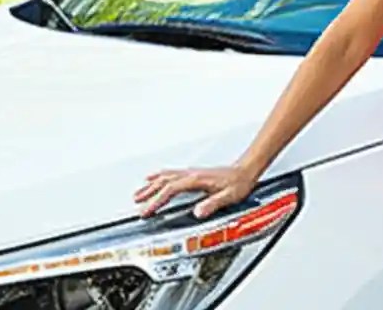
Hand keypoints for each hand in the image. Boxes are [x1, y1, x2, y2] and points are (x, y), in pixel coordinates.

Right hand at [134, 163, 258, 218]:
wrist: (246, 170)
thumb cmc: (239, 183)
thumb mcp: (229, 196)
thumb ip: (213, 204)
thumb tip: (198, 212)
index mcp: (197, 180)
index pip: (171, 190)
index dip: (157, 200)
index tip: (146, 211)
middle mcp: (192, 174)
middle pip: (164, 181)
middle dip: (149, 192)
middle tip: (136, 202)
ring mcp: (192, 173)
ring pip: (166, 176)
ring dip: (151, 184)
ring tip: (139, 193)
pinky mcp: (194, 174)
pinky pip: (171, 174)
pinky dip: (160, 176)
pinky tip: (156, 178)